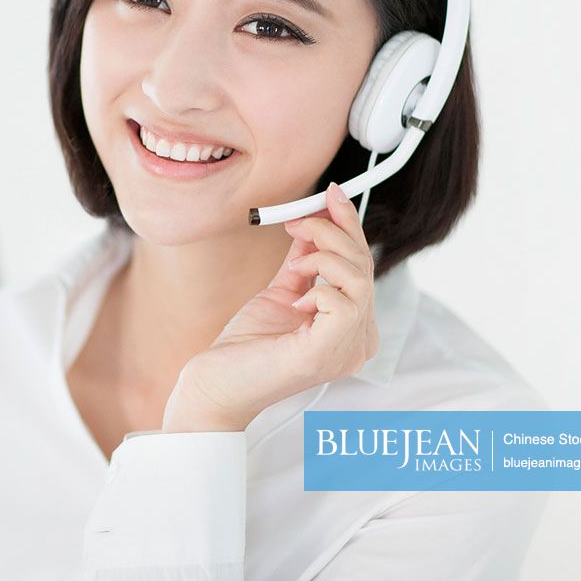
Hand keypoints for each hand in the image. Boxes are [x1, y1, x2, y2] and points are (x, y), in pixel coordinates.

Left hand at [161, 181, 379, 432]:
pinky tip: (294, 302)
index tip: (330, 194)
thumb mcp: (282, 291)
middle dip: (332, 231)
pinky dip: (316, 288)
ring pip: (359, 278)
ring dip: (321, 254)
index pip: (364, 267)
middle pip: (365, 267)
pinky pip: (343, 301)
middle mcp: (359, 343)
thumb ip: (303, 260)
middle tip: (297, 219)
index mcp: (352, 329)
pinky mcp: (328, 354)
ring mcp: (348, 351)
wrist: (215, 386)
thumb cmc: (245, 348)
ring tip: (292, 264)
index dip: (350, 227)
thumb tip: (313, 220)